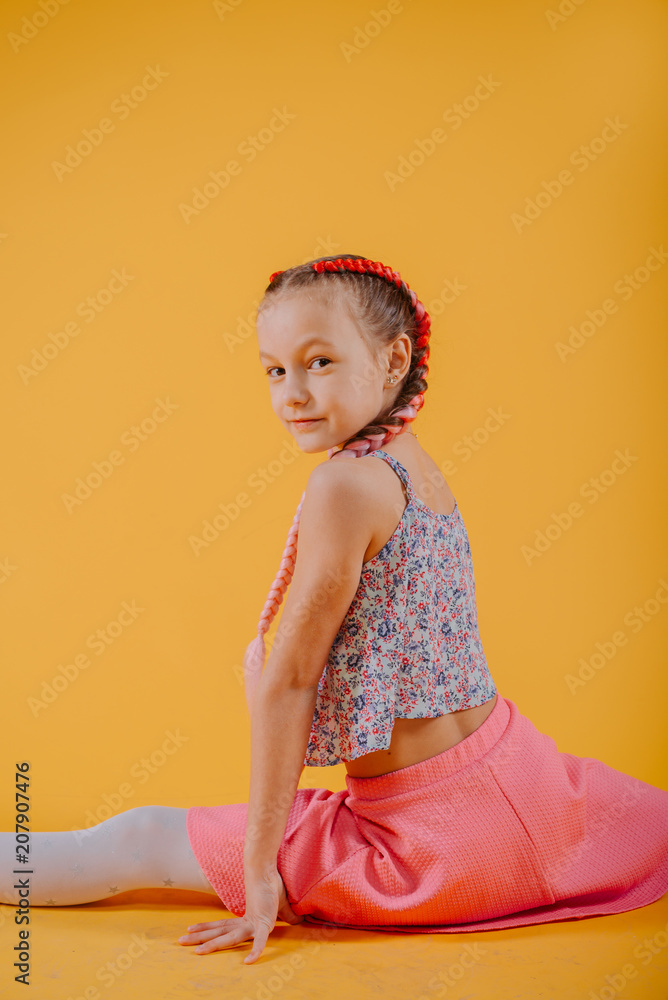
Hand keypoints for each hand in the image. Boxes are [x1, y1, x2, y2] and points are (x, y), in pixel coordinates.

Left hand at [178, 867, 303, 963]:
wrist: (269, 870)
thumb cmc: (272, 885)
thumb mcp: (279, 907)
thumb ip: (285, 916)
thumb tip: (298, 920)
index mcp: (245, 919)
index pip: (221, 926)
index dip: (206, 929)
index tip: (190, 930)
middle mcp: (244, 922)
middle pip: (218, 933)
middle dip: (199, 938)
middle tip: (180, 942)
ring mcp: (252, 924)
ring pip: (229, 938)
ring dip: (212, 944)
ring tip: (195, 951)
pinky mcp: (263, 923)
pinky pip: (260, 941)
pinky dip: (256, 951)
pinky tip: (248, 962)